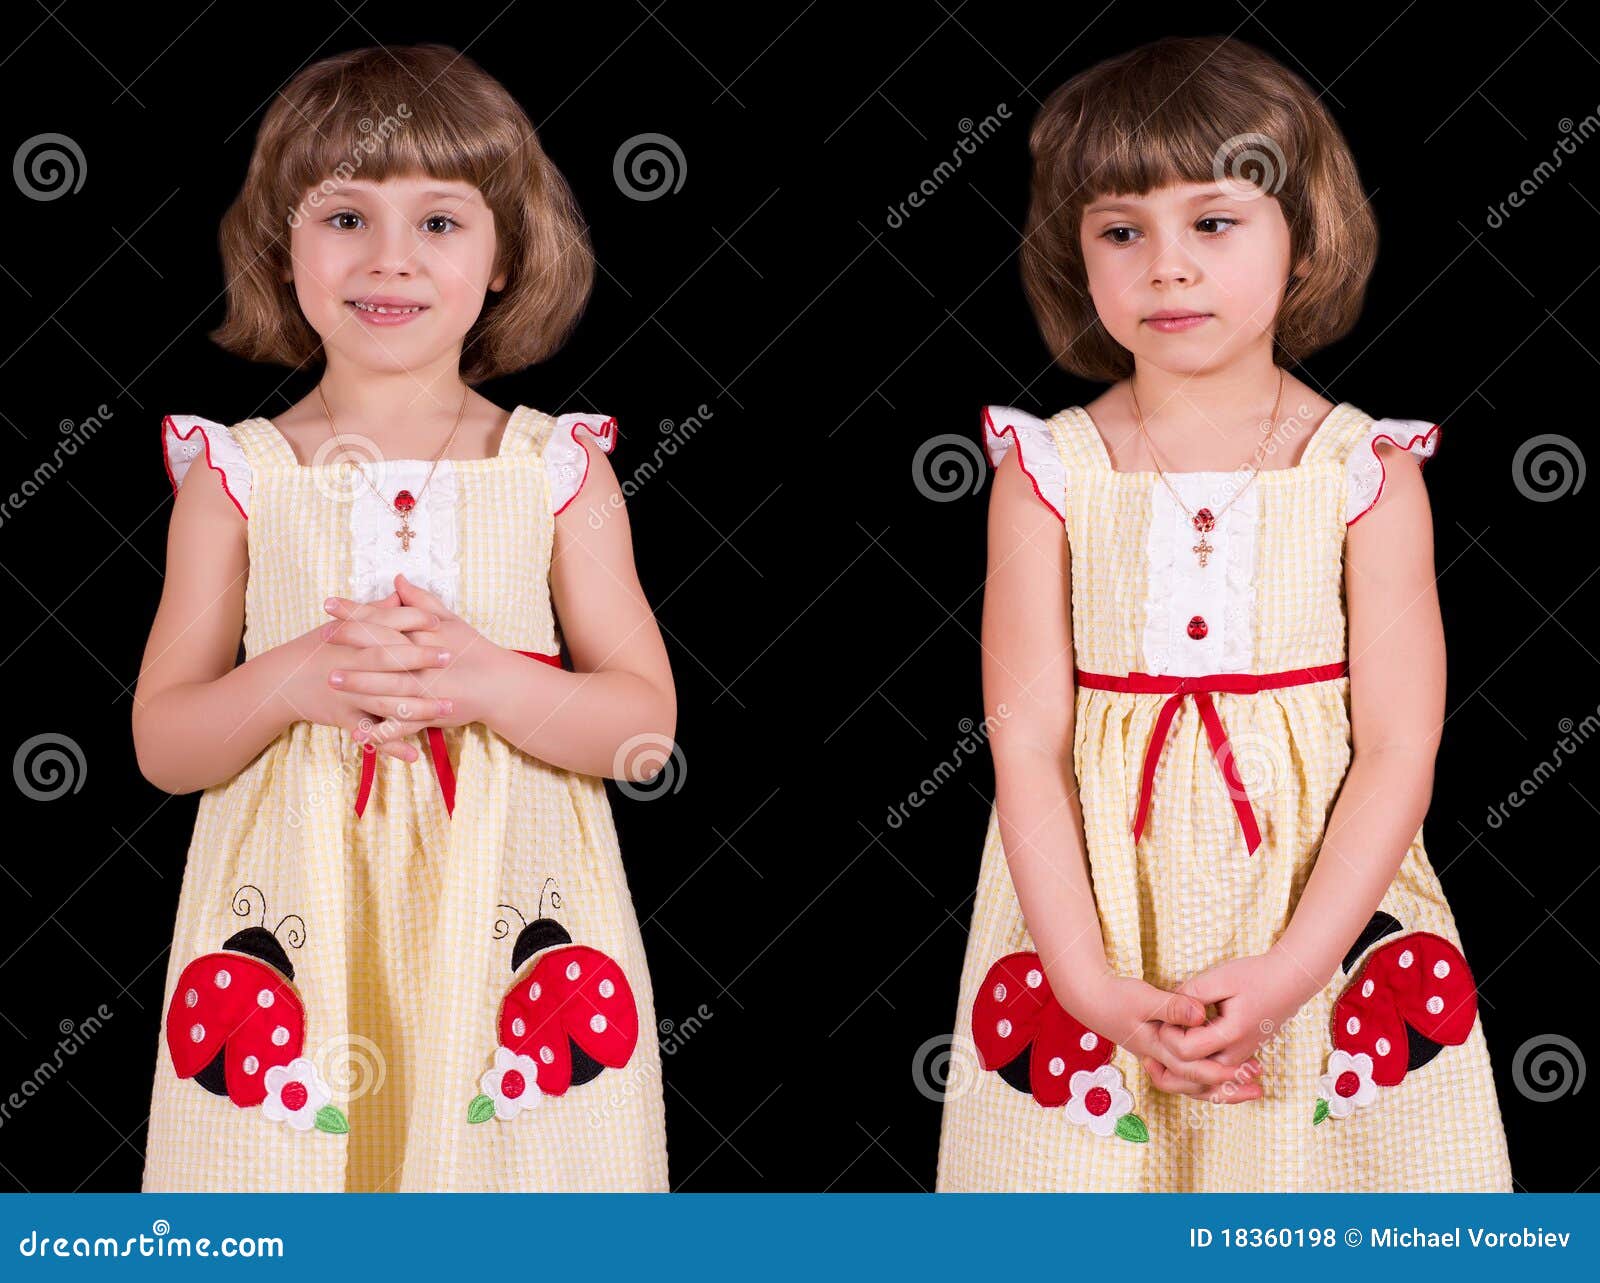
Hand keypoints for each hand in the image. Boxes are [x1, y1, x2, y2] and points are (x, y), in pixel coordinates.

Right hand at [282, 591, 447, 762]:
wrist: (281, 680)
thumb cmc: (317, 649)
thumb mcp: (341, 626)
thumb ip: (374, 612)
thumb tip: (401, 592)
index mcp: (351, 639)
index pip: (385, 624)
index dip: (412, 621)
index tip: (440, 622)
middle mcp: (349, 665)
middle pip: (387, 659)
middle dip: (420, 658)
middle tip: (449, 657)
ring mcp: (346, 694)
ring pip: (385, 701)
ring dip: (418, 707)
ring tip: (448, 708)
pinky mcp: (342, 717)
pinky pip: (369, 733)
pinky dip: (390, 745)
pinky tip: (414, 755)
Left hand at [322, 573, 504, 752]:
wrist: (499, 684)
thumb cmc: (474, 650)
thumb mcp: (451, 621)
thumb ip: (421, 601)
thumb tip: (397, 580)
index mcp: (424, 636)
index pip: (385, 619)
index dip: (356, 611)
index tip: (329, 604)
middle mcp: (422, 661)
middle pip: (382, 648)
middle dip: (351, 643)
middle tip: (321, 638)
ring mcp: (425, 688)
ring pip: (388, 685)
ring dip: (358, 683)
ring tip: (330, 680)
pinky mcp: (429, 713)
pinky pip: (402, 725)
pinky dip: (380, 731)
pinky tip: (357, 733)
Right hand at [1066, 968, 1263, 1105]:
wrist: (1091, 999)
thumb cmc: (1116, 997)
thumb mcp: (1144, 997)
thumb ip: (1173, 1006)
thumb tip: (1201, 1014)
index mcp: (1157, 1048)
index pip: (1192, 1069)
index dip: (1220, 1072)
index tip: (1245, 1070)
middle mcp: (1160, 1059)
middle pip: (1197, 1084)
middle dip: (1228, 1088)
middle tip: (1258, 1086)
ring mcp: (1160, 1057)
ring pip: (1193, 1084)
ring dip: (1221, 1088)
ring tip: (1249, 1088)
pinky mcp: (1162, 1050)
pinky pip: (1189, 1073)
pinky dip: (1208, 1078)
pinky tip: (1226, 1073)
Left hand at [1148, 943, 1315, 1099]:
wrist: (1289, 982)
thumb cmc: (1256, 976)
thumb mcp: (1220, 977)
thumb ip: (1191, 995)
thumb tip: (1167, 1008)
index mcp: (1231, 1035)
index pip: (1186, 1050)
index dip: (1169, 1033)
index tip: (1165, 1014)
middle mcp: (1235, 1055)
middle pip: (1190, 1070)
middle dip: (1170, 1050)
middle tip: (1161, 1026)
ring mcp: (1238, 1060)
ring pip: (1200, 1077)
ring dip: (1179, 1062)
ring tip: (1163, 1042)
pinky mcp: (1237, 1057)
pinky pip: (1210, 1073)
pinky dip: (1192, 1067)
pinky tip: (1177, 1047)